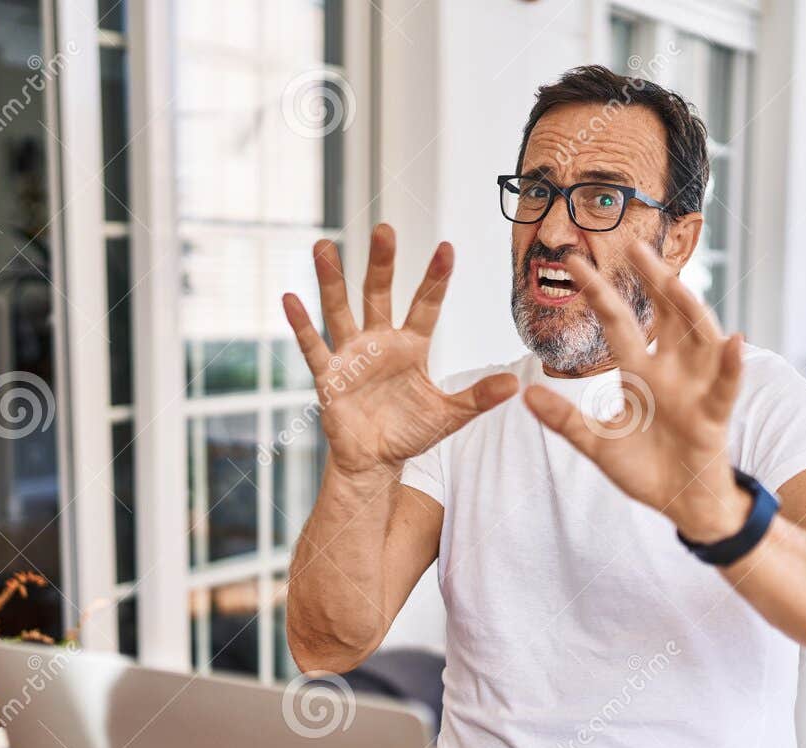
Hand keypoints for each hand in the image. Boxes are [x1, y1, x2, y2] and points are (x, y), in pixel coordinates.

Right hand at [283, 225, 516, 480]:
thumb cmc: (409, 433)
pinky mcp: (328, 376)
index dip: (435, 278)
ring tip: (323, 245)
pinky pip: (314, 347)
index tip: (447, 247)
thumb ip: (477, 398)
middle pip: (379, 295)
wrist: (374, 461)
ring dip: (332, 280)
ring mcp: (351, 356)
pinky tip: (291, 297)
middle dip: (381, 263)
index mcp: (411, 346)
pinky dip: (302, 324)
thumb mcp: (449, 416)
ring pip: (341, 310)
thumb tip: (514, 385)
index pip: (426, 305)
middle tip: (384, 228)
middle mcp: (379, 342)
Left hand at [523, 241, 749, 542]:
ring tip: (674, 281)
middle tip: (636, 246)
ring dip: (689, 308)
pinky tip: (735, 341)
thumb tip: (524, 396)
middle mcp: (670, 370)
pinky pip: (726, 386)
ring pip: (698, 337)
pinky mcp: (713, 414)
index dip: (598, 292)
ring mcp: (695, 388)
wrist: (678, 503)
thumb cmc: (645, 468)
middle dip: (653, 281)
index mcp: (640, 372)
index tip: (574, 261)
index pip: (617, 322)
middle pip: (664, 314)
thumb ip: (564, 420)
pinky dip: (733, 366)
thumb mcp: (596, 443)